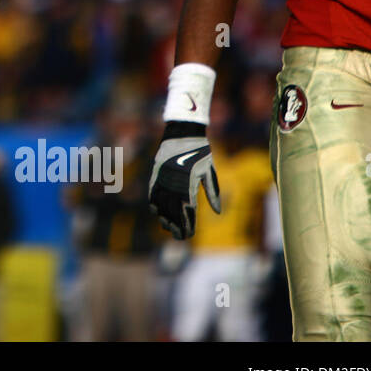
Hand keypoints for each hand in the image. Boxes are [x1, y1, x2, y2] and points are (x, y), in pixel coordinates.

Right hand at [148, 122, 220, 239]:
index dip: (188, 223)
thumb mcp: (209, 171)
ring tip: (168, 228)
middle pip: (173, 209)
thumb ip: (213, 193)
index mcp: (189, 182)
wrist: (182, 132)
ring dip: (164, 217)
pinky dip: (154, 204)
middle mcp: (174, 181)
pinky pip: (152, 192)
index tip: (190, 235)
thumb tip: (217, 212)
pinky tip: (156, 213)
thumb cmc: (200, 152)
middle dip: (176, 225)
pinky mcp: (155, 173)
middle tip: (180, 237)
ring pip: (161, 203)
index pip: (187, 209)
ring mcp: (163, 177)